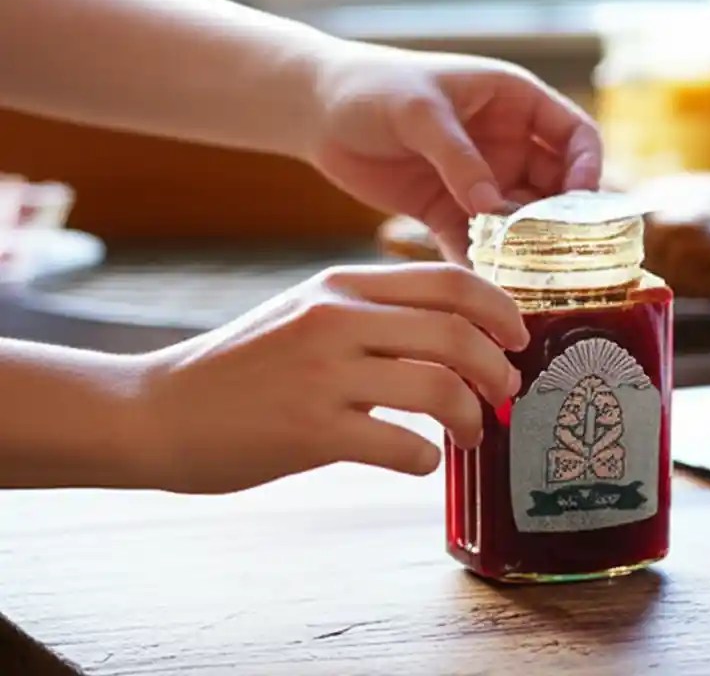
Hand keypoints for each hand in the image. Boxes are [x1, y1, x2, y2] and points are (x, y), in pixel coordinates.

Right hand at [132, 263, 528, 493]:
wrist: (156, 411)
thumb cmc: (242, 367)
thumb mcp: (305, 312)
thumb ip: (372, 313)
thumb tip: (457, 334)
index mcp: (341, 286)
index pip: (449, 281)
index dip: (500, 309)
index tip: (519, 338)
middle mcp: (335, 320)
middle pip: (456, 334)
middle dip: (498, 369)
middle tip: (505, 393)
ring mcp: (321, 375)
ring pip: (438, 389)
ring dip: (470, 417)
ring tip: (468, 433)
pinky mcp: (307, 431)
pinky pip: (400, 447)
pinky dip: (425, 460)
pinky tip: (419, 462)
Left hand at [305, 44, 602, 261]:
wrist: (316, 110)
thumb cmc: (372, 87)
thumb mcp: (419, 112)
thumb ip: (458, 157)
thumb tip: (493, 206)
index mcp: (515, 103)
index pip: (576, 135)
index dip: (588, 168)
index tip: (581, 203)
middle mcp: (508, 145)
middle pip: (558, 188)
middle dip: (563, 222)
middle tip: (563, 257)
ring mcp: (482, 181)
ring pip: (522, 222)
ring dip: (528, 251)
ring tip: (531, 283)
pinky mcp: (450, 212)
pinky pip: (478, 245)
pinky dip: (485, 268)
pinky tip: (485, 293)